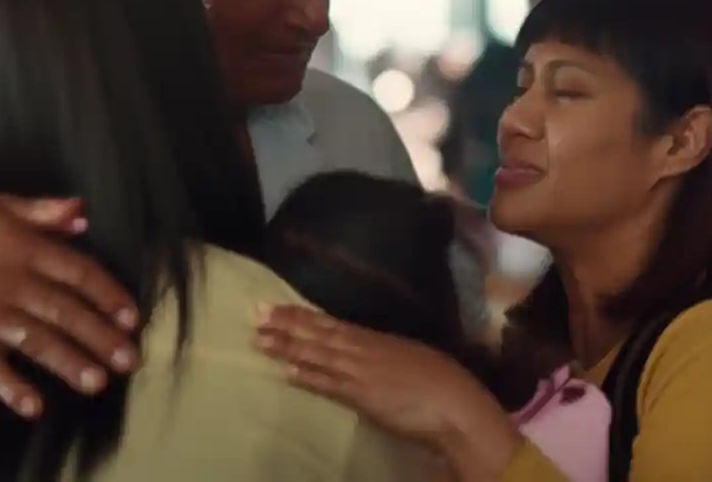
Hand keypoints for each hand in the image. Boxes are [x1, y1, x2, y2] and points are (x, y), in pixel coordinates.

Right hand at [0, 195, 140, 418]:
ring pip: (34, 340)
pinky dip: (10, 388)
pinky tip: (34, 407)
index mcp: (22, 248)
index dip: (106, 295)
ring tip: (98, 382)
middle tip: (129, 359)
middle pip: (62, 311)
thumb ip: (43, 211)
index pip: (75, 272)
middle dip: (98, 336)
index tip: (131, 318)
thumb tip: (83, 213)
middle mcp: (7, 282)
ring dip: (67, 362)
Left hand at [255, 305, 521, 480]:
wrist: (455, 405)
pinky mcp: (362, 397)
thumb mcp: (411, 355)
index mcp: (377, 338)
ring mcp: (360, 373)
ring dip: (287, 348)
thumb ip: (386, 353)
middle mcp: (364, 350)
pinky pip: (328, 385)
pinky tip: (285, 371)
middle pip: (318, 334)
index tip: (275, 306)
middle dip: (286, 324)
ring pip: (317, 355)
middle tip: (256, 313)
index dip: (302, 315)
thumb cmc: (443, 380)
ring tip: (260, 339)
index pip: (331, 323)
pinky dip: (307, 377)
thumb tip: (369, 351)